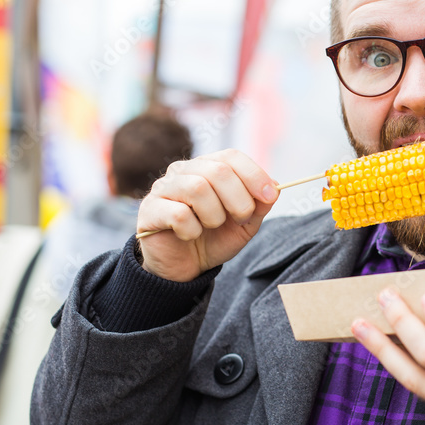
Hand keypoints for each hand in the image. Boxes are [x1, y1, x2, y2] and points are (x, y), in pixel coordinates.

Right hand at [136, 149, 278, 281]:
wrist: (185, 268)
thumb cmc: (214, 239)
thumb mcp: (244, 224)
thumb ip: (259, 205)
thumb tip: (275, 188)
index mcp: (207, 167)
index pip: (231, 157)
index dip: (254, 174)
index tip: (269, 196)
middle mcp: (183, 171)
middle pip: (218, 171)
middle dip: (238, 200)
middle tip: (240, 220)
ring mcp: (163, 188)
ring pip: (197, 189)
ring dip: (214, 215)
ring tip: (211, 226)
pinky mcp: (150, 211)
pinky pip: (178, 214)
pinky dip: (192, 229)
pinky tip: (190, 235)